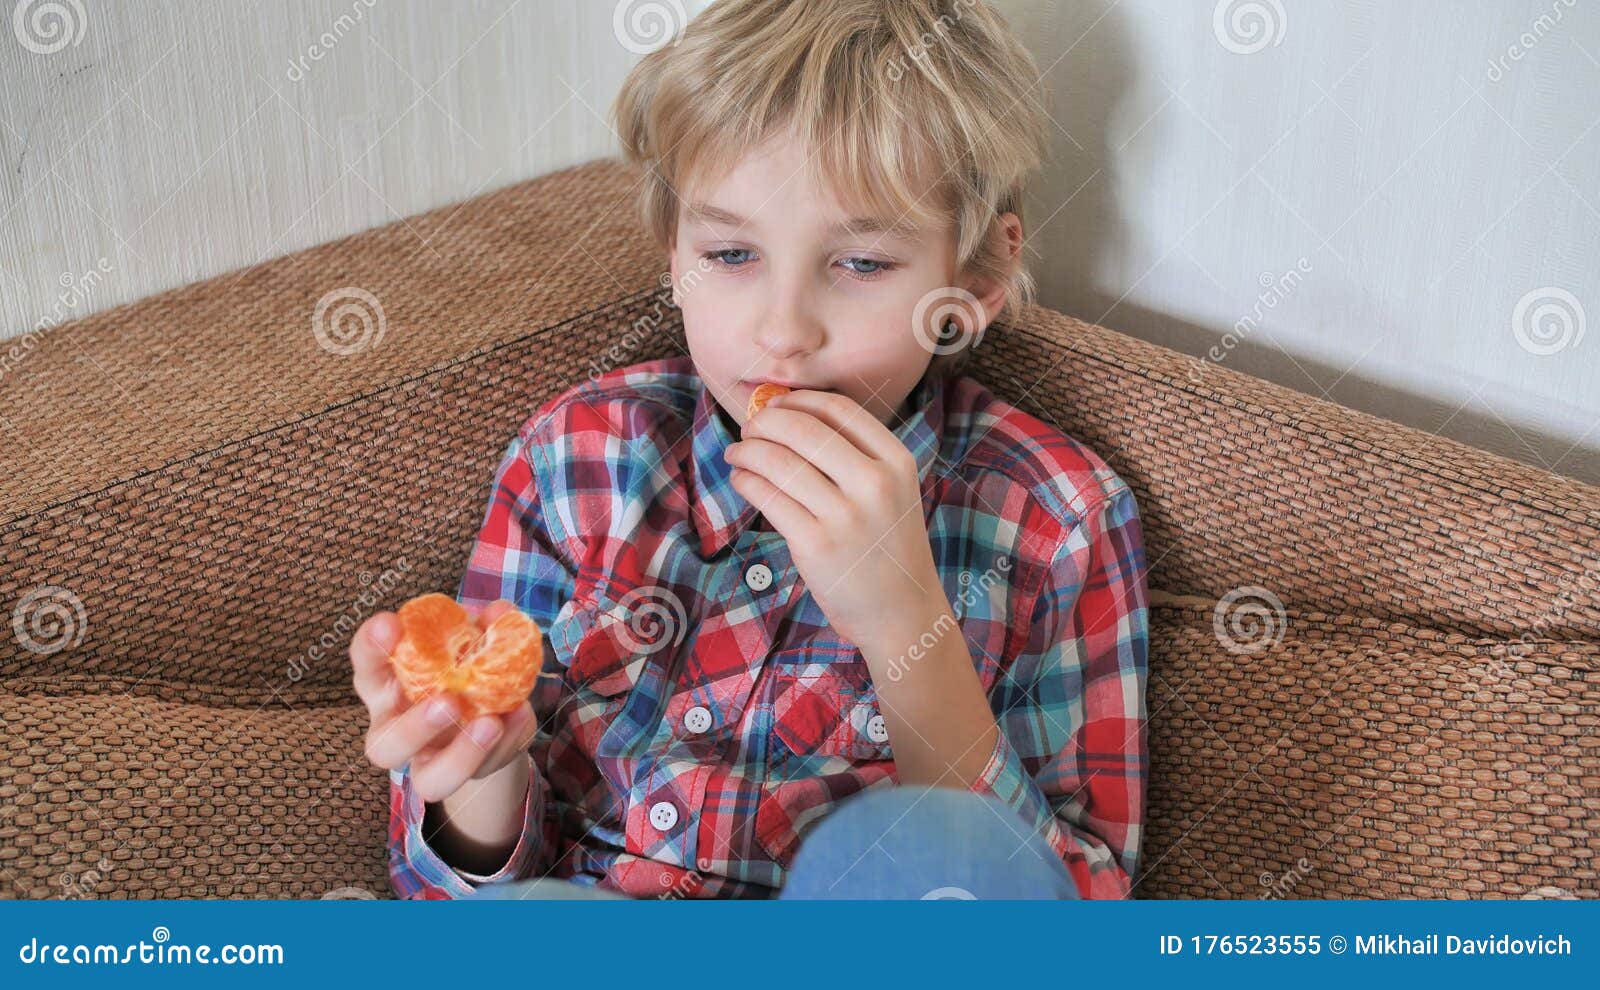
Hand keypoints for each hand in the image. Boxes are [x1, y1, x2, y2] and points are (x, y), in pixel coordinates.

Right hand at [351, 599, 538, 802]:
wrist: (489, 715)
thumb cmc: (463, 667)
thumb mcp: (469, 641)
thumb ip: (482, 626)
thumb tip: (500, 612)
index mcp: (388, 684)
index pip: (366, 664)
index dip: (371, 646)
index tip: (392, 625)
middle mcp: (400, 729)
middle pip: (383, 746)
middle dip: (414, 728)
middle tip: (448, 701)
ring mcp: (433, 759)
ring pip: (430, 781)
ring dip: (462, 755)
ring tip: (491, 723)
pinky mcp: (472, 772)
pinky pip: (486, 768)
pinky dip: (508, 741)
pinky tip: (519, 714)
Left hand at [725, 389, 942, 651]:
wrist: (901, 612)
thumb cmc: (886, 547)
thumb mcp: (893, 492)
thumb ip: (855, 455)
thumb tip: (788, 414)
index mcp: (897, 461)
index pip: (839, 409)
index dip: (798, 400)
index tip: (775, 404)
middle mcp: (874, 483)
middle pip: (803, 429)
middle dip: (764, 422)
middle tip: (748, 429)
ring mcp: (845, 514)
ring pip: (778, 461)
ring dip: (747, 450)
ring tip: (737, 454)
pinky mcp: (815, 543)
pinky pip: (767, 496)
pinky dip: (745, 480)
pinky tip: (741, 479)